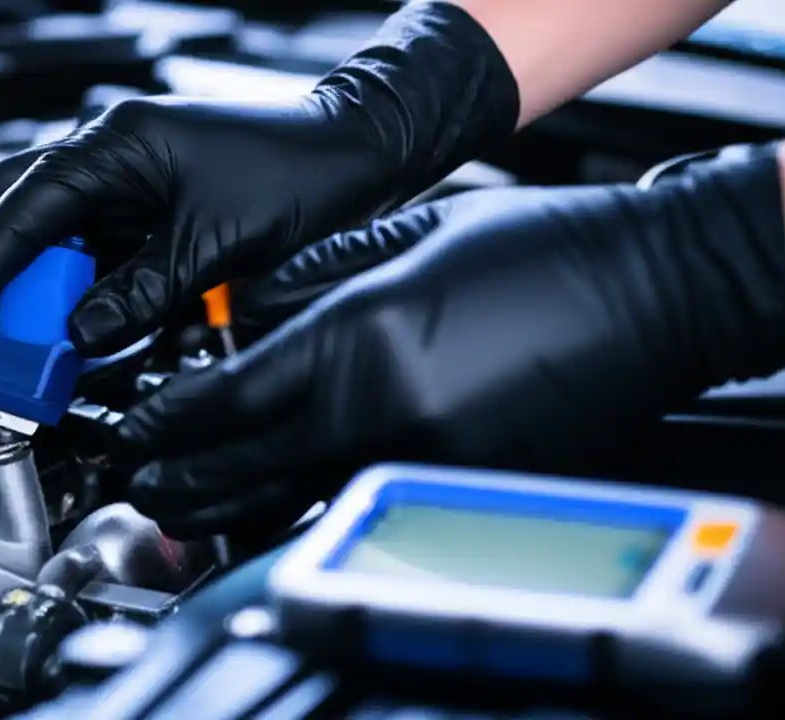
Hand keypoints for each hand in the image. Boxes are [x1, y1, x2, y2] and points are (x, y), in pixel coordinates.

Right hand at [0, 1, 518, 356]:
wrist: (361, 154)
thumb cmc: (304, 172)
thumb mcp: (219, 243)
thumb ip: (143, 290)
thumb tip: (81, 334)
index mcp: (117, 144)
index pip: (20, 207)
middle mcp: (111, 157)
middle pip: (16, 214)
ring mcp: (127, 183)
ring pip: (51, 239)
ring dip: (36, 294)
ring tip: (31, 353)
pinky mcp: (149, 212)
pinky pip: (94, 255)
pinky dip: (79, 296)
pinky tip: (81, 336)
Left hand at [118, 145, 784, 537]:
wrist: (651, 294)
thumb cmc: (541, 250)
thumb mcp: (406, 239)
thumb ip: (311, 283)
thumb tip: (246, 321)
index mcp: (360, 337)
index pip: (228, 398)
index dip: (166, 423)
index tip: (134, 432)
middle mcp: (382, 411)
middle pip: (243, 467)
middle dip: (176, 480)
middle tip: (137, 484)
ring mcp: (425, 461)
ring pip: (291, 501)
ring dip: (225, 509)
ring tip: (180, 510)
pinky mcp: (461, 487)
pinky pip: (354, 505)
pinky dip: (297, 508)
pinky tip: (268, 508)